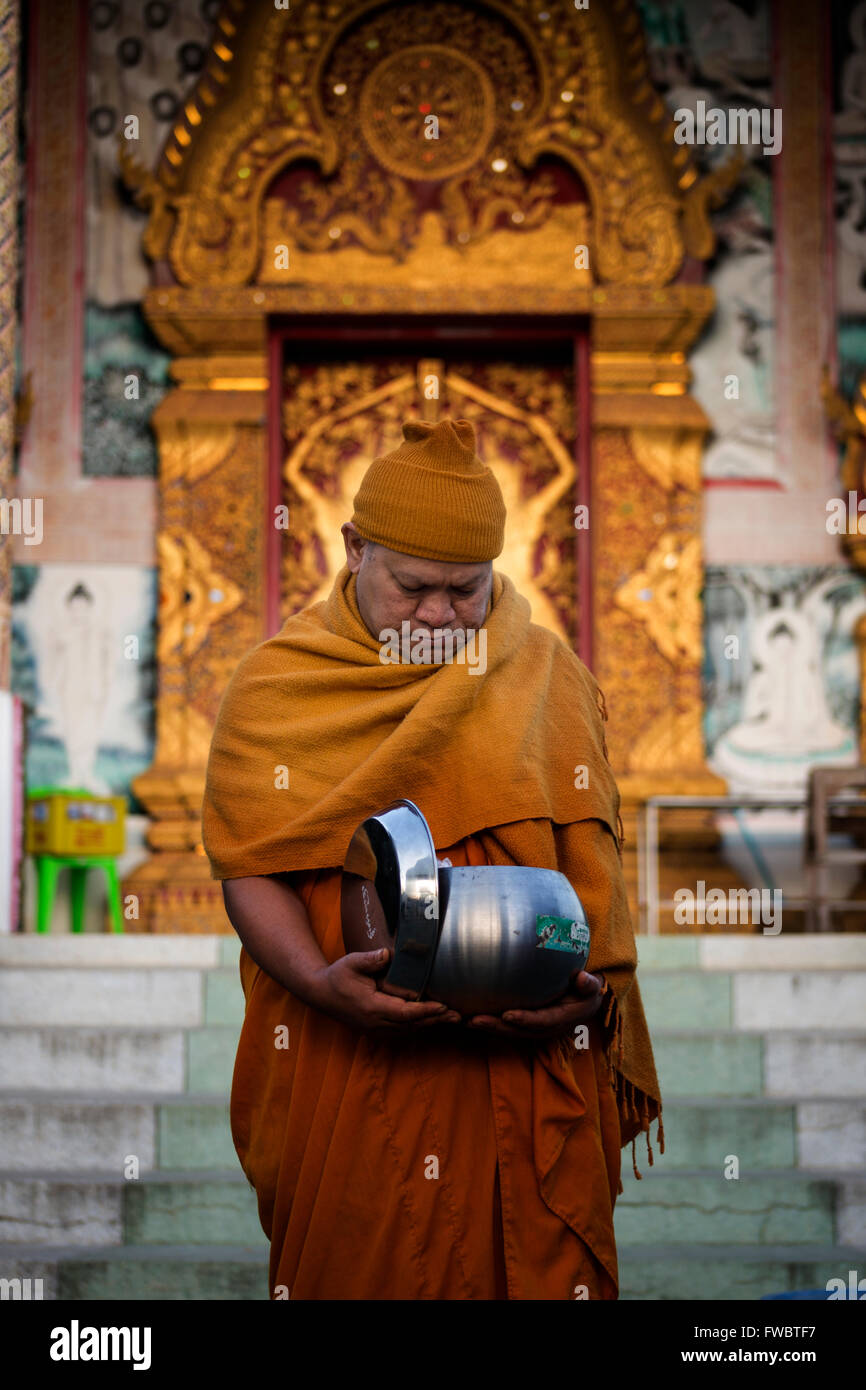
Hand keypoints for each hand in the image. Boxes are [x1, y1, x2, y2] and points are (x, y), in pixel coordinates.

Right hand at [311, 948, 460, 1032]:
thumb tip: (388, 954)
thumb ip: (370, 959)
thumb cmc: (338, 976)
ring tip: (450, 1019)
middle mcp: (376, 1023)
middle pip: (411, 1025)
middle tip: (458, 1016)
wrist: (321, 994)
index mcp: (372, 1007)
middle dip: (435, 1020)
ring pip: (408, 1031)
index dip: (426, 1011)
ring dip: (429, 1025)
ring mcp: (375, 1029)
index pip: (405, 1012)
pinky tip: (430, 1021)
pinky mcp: (375, 1030)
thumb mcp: (351, 963)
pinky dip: (418, 1027)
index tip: (443, 1006)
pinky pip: (401, 1032)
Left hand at [467, 970, 605, 1040]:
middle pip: (518, 1030)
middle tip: (474, 1020)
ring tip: (466, 1020)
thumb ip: (588, 984)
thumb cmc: (585, 990)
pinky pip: (506, 1026)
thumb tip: (582, 978)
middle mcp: (545, 1028)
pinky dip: (489, 1023)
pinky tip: (469, 1016)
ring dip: (488, 1027)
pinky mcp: (524, 1025)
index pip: (541, 1021)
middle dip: (496, 1027)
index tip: (508, 1015)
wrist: (584, 1002)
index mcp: (562, 1019)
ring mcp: (533, 1028)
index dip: (525, 1020)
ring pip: (509, 1031)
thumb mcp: (591, 987)